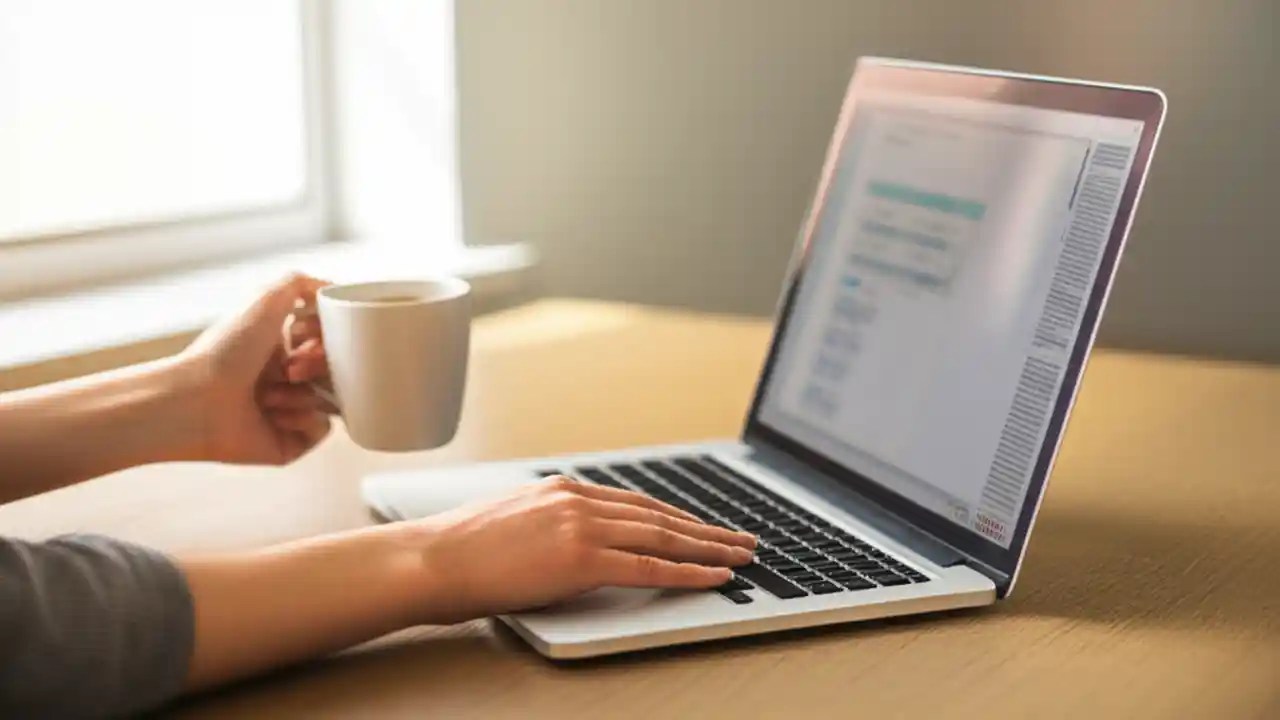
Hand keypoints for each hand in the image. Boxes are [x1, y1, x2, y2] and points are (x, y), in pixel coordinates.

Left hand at [179, 273, 335, 464]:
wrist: (197, 402)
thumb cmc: (224, 352)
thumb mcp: (263, 300)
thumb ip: (299, 283)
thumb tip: (329, 288)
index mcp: (280, 348)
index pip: (328, 342)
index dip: (324, 338)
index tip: (303, 337)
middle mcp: (285, 380)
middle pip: (334, 370)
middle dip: (318, 366)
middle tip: (291, 369)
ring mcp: (290, 412)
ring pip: (331, 399)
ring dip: (304, 394)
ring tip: (269, 397)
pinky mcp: (292, 442)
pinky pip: (322, 429)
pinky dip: (303, 420)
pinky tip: (273, 417)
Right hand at [404, 476, 757, 623]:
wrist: (432, 559)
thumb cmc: (462, 549)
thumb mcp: (517, 518)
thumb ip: (555, 522)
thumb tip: (582, 540)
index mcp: (566, 489)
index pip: (638, 502)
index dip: (679, 517)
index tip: (705, 526)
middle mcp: (580, 500)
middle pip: (661, 515)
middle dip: (708, 530)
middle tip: (742, 538)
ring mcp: (582, 526)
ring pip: (664, 537)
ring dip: (709, 549)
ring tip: (741, 557)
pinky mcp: (581, 558)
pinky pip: (648, 567)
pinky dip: (687, 572)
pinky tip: (713, 577)